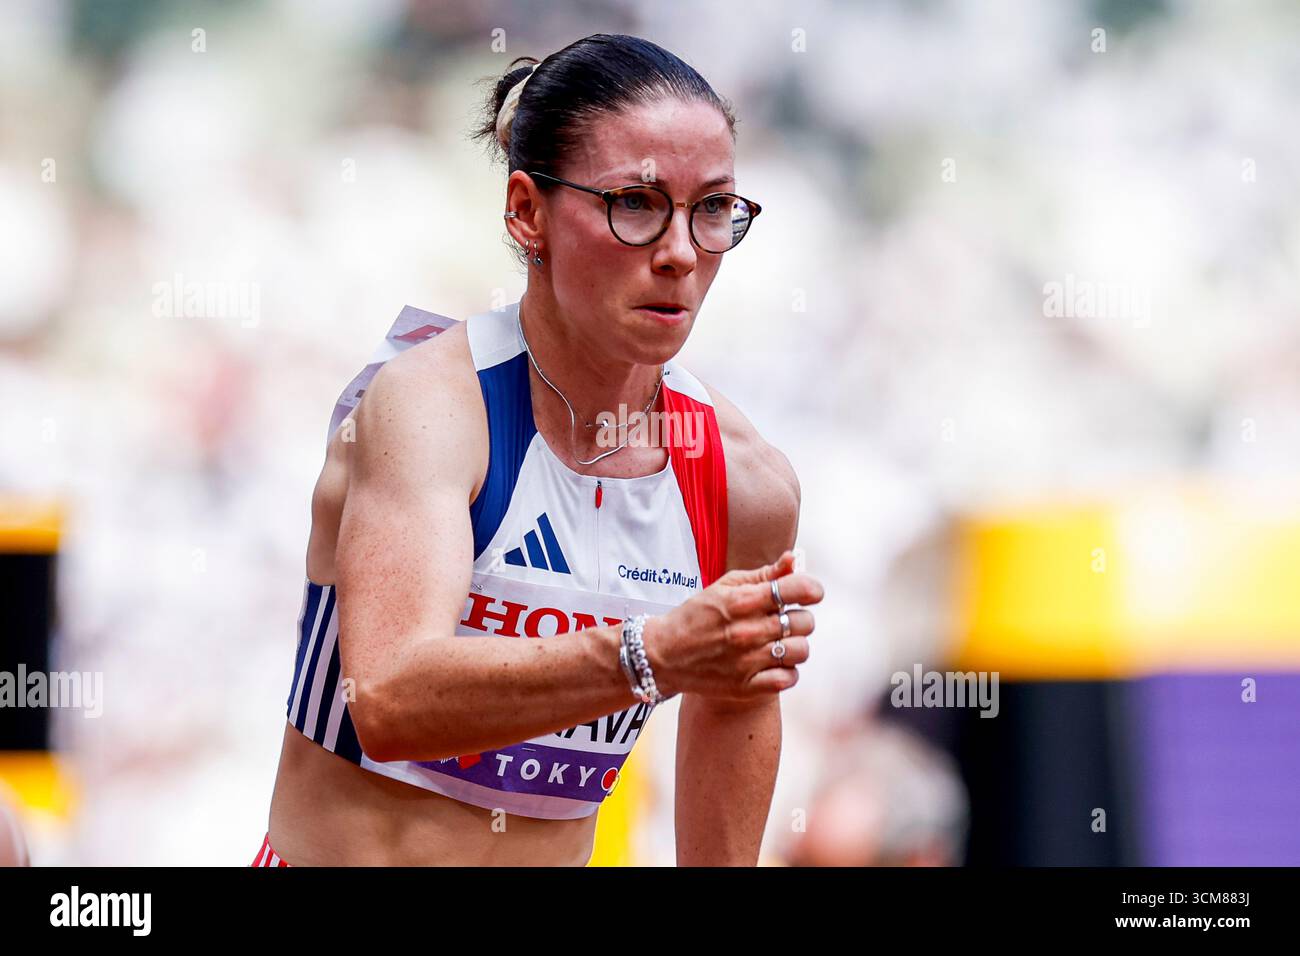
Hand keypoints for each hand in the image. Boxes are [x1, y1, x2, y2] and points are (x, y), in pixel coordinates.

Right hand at [644, 550, 821, 701]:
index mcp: (742, 602)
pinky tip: (774, 662)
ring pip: (801, 651)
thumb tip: (793, 560)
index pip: (796, 589)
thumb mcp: (725, 587)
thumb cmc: (696, 615)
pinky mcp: (746, 687)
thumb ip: (763, 575)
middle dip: (800, 617)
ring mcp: (747, 662)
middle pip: (804, 622)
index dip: (811, 589)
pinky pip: (788, 679)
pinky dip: (787, 670)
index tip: (810, 592)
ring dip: (796, 645)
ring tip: (781, 642)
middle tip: (785, 619)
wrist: (664, 654)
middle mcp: (747, 632)